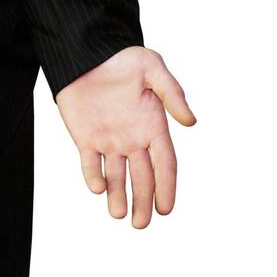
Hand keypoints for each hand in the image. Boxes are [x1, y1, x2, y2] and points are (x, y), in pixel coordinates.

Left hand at [54, 47, 194, 226]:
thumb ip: (172, 93)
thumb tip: (191, 122)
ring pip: (116, 176)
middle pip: (142, 177)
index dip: (166, 187)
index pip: (164, 163)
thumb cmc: (124, 58)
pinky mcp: (85, 138)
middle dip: (143, 201)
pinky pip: (89, 163)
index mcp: (153, 125)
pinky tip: (97, 187)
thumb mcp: (152, 68)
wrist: (88, 52)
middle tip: (141, 224)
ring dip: (118, 196)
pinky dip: (93, 176)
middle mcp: (133, 138)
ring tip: (118, 214)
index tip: (165, 209)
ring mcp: (109, 140)